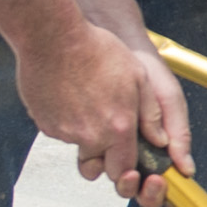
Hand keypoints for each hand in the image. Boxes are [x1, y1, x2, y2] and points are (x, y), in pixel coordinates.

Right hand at [14, 24, 188, 206]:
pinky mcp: (45, 124)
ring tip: (90, 100)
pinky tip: (71, 95)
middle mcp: (90, 136)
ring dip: (86, 135)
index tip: (130, 161)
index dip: (129, 168)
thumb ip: (150, 115)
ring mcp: (64, 132)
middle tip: (108, 131)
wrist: (53, 37)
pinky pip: (61, 132)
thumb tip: (160, 140)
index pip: (125, 169)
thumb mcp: (138, 78)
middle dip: (106, 158)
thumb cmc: (98, 51)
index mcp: (118, 128)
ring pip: (80, 146)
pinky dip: (68, 121)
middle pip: (99, 166)